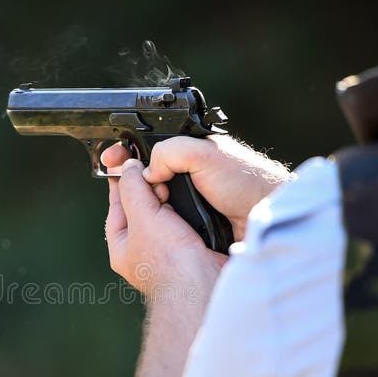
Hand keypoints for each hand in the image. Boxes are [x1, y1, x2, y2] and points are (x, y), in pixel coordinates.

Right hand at [102, 134, 289, 241]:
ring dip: (148, 208)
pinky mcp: (194, 226)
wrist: (268, 219)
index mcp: (189, 153)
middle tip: (126, 187)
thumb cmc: (246, 182)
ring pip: (154, 206)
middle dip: (133, 184)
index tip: (109, 160)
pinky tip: (163, 227)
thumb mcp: (205, 154)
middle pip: (145, 179)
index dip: (127, 153)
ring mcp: (190, 203)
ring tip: (152, 209)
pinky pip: (167, 225)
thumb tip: (146, 173)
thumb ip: (171, 153)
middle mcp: (187, 176)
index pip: (148, 149)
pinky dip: (162, 226)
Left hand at [105, 159, 226, 299]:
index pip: (117, 205)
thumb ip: (133, 189)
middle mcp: (143, 249)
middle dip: (151, 191)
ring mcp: (167, 250)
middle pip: (142, 207)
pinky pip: (185, 221)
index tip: (128, 163)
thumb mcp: (142, 216)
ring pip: (165, 213)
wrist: (204, 284)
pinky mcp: (190, 248)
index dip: (123, 182)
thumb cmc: (169, 263)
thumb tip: (128, 168)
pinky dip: (188, 210)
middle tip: (158, 182)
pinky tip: (192, 205)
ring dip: (171, 200)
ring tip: (173, 193)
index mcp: (122, 246)